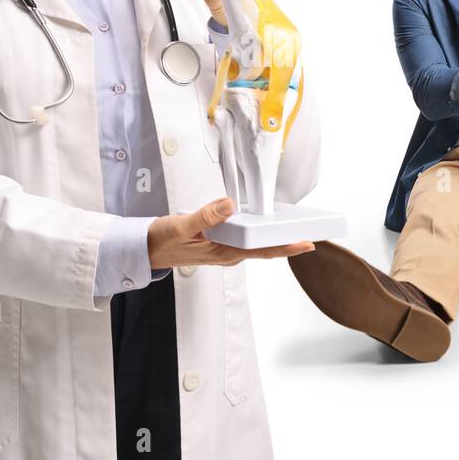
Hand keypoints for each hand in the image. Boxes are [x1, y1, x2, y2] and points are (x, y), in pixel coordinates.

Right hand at [147, 197, 313, 269]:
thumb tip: (229, 204)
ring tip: (296, 230)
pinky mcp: (219, 246)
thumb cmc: (162, 240)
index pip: (262, 250)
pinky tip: (265, 227)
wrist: (145, 251)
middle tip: (313, 236)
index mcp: (223, 252)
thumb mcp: (182, 226)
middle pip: (265, 249)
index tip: (307, 243)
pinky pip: (245, 242)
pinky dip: (259, 235)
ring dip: (276, 240)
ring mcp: (224, 252)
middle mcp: (228, 255)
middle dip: (288, 244)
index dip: (286, 247)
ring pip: (256, 246)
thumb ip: (206, 216)